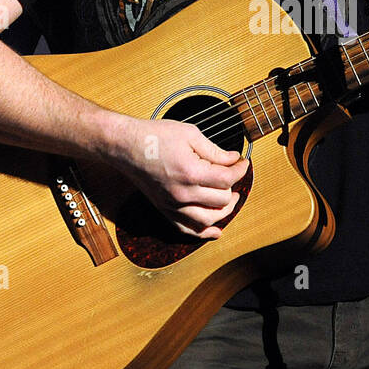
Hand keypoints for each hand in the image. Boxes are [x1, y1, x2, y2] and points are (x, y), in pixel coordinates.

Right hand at [112, 116, 248, 238]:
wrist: (125, 146)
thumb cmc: (154, 136)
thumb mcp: (190, 135)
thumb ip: (215, 151)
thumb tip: (234, 159)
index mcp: (191, 172)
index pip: (227, 179)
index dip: (240, 170)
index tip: (243, 162)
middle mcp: (182, 194)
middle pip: (222, 200)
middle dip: (233, 186)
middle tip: (233, 174)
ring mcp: (172, 205)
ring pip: (209, 220)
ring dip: (224, 210)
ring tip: (231, 198)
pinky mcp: (164, 209)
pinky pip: (187, 229)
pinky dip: (203, 233)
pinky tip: (215, 232)